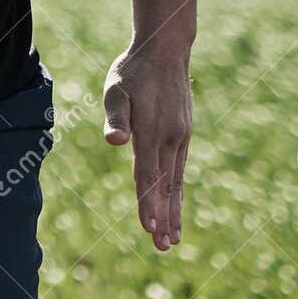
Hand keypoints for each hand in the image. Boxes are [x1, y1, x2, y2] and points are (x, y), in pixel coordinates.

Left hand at [103, 44, 192, 251]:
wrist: (165, 51)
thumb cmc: (133, 71)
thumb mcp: (117, 89)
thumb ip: (116, 117)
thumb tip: (113, 140)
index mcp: (153, 132)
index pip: (148, 175)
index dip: (148, 202)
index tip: (149, 228)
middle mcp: (171, 139)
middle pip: (165, 186)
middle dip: (163, 217)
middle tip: (163, 247)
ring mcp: (181, 138)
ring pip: (176, 181)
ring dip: (174, 210)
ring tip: (173, 238)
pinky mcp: (184, 134)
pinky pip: (180, 169)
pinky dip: (178, 190)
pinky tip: (176, 202)